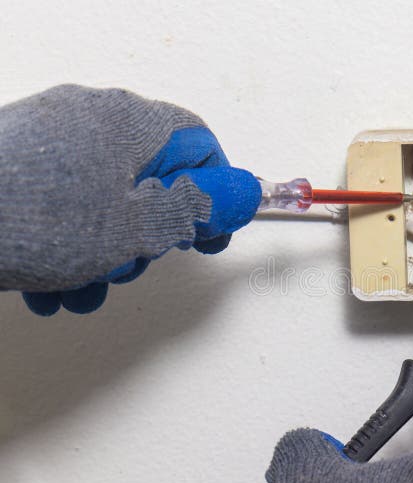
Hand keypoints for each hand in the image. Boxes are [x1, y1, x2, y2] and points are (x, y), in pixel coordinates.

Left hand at [0, 84, 261, 314]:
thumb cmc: (36, 220)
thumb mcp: (138, 225)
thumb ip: (201, 207)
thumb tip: (247, 192)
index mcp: (129, 122)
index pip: (199, 145)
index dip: (215, 193)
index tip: (210, 236)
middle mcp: (90, 119)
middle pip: (149, 177)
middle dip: (146, 235)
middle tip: (131, 267)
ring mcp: (48, 139)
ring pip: (103, 199)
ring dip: (102, 253)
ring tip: (81, 291)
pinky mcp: (16, 162)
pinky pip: (62, 202)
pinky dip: (65, 244)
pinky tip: (48, 286)